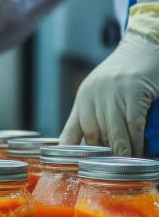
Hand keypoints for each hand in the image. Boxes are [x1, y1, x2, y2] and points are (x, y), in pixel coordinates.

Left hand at [60, 30, 158, 155]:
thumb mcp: (101, 91)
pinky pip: (133, 124)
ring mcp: (113, 93)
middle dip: (103, 155)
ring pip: (114, 132)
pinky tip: (140, 152)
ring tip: (126, 166)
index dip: (72, 151)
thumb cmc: (125, 73)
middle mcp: (93, 95)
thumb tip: (91, 144)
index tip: (75, 166)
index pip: (72, 131)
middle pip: (94, 134)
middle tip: (111, 170)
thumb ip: (94, 114)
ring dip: (122, 152)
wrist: (146, 46)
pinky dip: (136, 141)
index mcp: (83, 97)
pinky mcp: (134, 92)